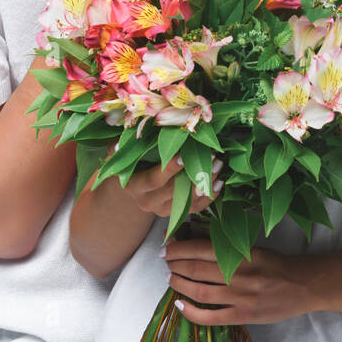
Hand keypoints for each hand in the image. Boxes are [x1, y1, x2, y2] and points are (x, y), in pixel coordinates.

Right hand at [96, 148, 222, 218]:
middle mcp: (148, 201)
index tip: (183, 157)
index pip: (153, 181)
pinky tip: (220, 181)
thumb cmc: (128, 161)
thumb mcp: (121, 152)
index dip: (168, 170)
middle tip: (212, 158)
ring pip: (187, 201)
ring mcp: (163, 209)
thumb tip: (132, 129)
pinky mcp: (176, 212)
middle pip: (173, 192)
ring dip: (205, 184)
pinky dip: (209, 197)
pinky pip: (195, 208)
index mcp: (134, 186)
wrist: (131, 184)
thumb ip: (124, 143)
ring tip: (218, 165)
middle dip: (193, 175)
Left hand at [161, 237, 322, 323]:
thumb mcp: (252, 249)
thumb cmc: (276, 264)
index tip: (167, 248)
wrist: (303, 285)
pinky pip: (210, 317)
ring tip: (170, 280)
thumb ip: (227, 248)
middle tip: (165, 262)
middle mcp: (238, 274)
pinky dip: (191, 312)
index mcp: (240, 253)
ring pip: (199, 292)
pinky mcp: (243, 316)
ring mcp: (240, 297)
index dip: (180, 248)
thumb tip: (195, 243)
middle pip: (195, 269)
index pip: (201, 248)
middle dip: (175, 265)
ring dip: (179, 285)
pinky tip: (180, 305)